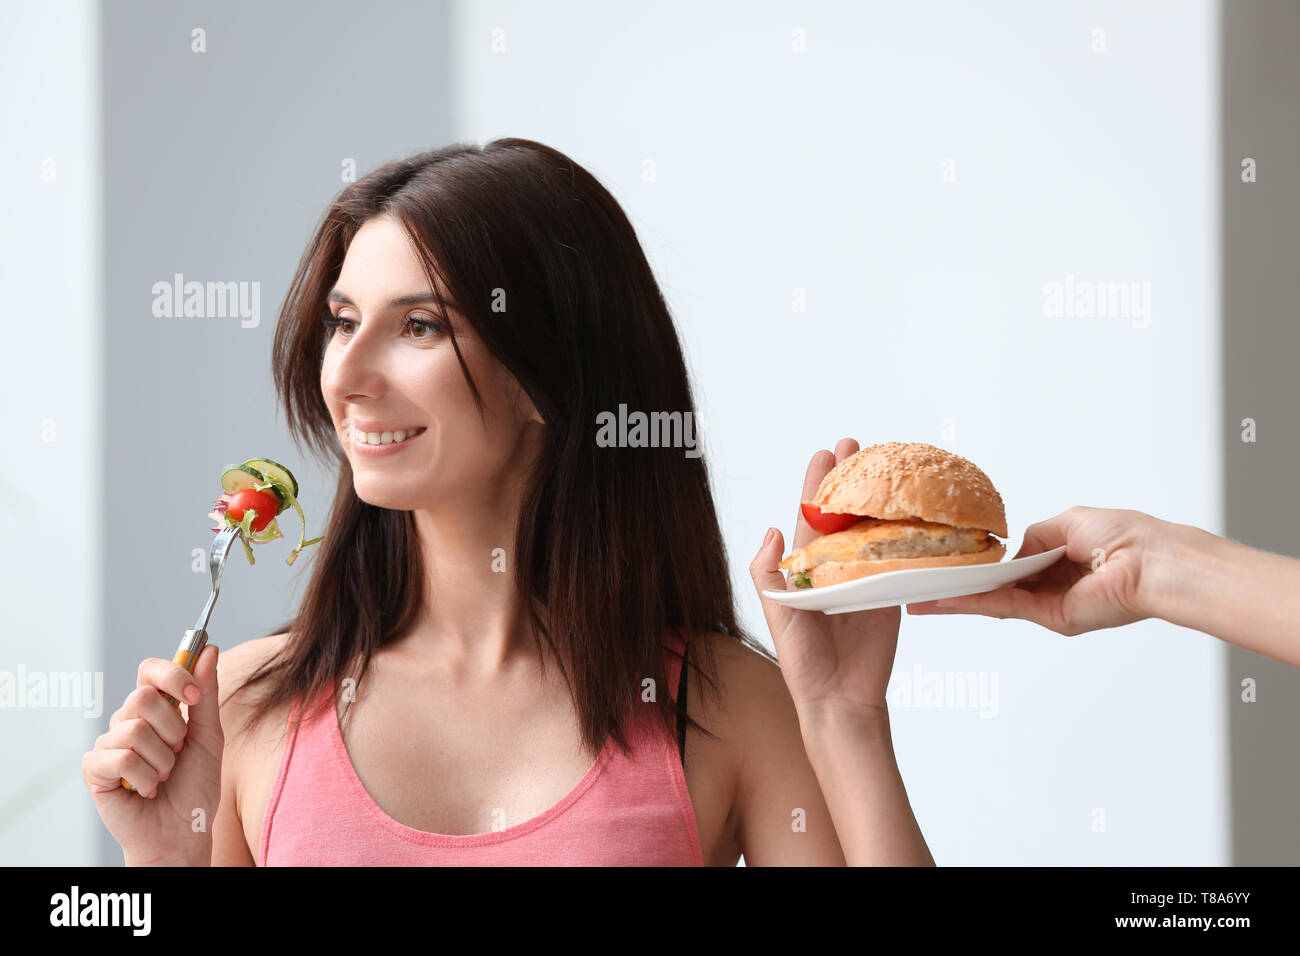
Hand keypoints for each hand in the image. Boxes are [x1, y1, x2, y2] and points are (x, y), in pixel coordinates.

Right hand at [81, 644, 222, 865]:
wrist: (182, 831)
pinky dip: (145, 777)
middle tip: (178, 752)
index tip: (194, 697)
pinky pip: (121, 757)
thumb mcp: (209, 736)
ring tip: (163, 776)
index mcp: (156, 708)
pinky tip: (146, 790)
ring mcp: (109, 744)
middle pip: (142, 697)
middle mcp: (128, 721)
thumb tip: (209, 649)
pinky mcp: (94, 769)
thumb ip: (205, 695)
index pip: (151, 669)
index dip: (173, 675)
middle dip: (172, 728)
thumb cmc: (195, 786)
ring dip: (162, 759)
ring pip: (134, 729)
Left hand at [750, 438, 900, 721]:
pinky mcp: (891, 593)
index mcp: (806, 568)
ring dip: (880, 498)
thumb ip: (768, 572)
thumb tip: (769, 529)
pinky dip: (906, 533)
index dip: (818, 484)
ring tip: (888, 466)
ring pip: (874, 529)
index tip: (826, 453)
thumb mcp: (778, 613)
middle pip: (846, 513)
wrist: (840, 699)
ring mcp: (866, 578)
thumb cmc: (802, 660)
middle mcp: (837, 567)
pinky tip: (913, 508)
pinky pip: (900, 558)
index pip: (812, 515)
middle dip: (851, 478)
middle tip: (858, 444)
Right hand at [906, 506, 1163, 634]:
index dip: (983, 567)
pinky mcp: (1053, 618)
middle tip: (922, 590)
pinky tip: (945, 601)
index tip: (951, 564)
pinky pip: (1005, 607)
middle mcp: (1054, 587)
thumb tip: (1013, 553)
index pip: (1013, 567)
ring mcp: (1052, 605)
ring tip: (921, 600)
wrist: (1151, 561)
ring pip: (994, 601)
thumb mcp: (1068, 522)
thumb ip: (1035, 535)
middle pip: (996, 589)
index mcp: (1061, 561)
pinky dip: (973, 603)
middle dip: (959, 589)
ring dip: (956, 600)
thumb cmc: (1125, 536)